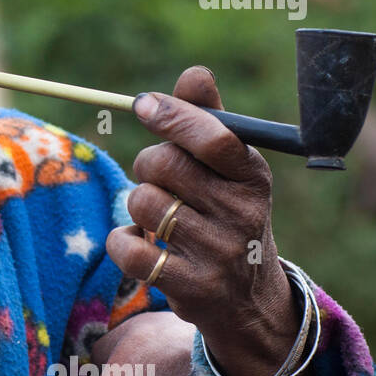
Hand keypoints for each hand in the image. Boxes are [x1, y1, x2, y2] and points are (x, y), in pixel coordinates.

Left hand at [105, 66, 310, 375]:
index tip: (143, 104)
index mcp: (253, 176)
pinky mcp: (191, 288)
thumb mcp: (231, 172)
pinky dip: (122, 241)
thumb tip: (194, 73)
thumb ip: (210, 120)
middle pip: (166, 165)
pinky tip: (140, 243)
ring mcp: (218, 253)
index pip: (216, 137)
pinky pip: (130, 249)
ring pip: (144, 202)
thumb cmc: (228, 217)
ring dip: (137, 204)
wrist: (249, 302)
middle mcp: (243, 213)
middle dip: (148, 164)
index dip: (174, 115)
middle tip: (158, 177)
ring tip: (158, 216)